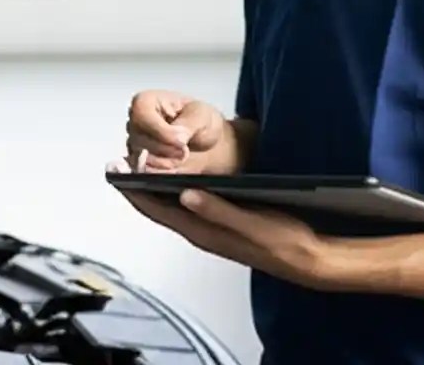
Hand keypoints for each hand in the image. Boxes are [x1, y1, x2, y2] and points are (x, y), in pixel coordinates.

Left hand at [111, 177, 346, 291]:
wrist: (308, 260)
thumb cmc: (284, 243)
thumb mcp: (252, 224)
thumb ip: (218, 211)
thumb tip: (185, 195)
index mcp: (203, 232)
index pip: (157, 209)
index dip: (133, 190)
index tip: (114, 171)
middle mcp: (201, 233)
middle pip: (157, 208)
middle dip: (136, 186)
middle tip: (118, 163)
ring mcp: (209, 231)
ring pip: (170, 208)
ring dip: (152, 188)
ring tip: (137, 166)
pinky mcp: (220, 226)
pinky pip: (186, 208)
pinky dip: (172, 192)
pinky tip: (173, 178)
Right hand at [126, 90, 232, 173]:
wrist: (206, 144)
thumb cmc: (200, 122)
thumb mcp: (201, 116)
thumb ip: (189, 124)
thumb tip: (177, 137)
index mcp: (146, 102)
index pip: (141, 114)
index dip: (160, 130)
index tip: (181, 140)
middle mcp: (135, 123)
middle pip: (138, 139)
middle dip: (165, 149)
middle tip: (185, 151)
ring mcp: (135, 145)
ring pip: (139, 158)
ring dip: (163, 163)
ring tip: (181, 160)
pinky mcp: (139, 165)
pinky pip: (141, 173)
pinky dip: (158, 174)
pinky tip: (173, 170)